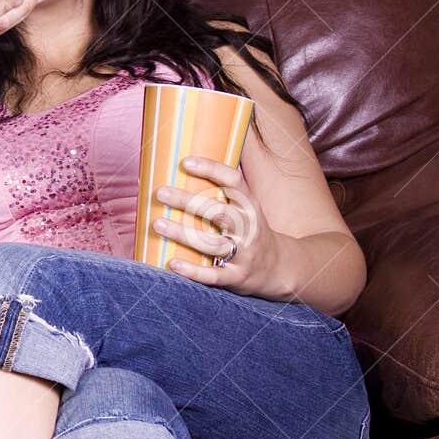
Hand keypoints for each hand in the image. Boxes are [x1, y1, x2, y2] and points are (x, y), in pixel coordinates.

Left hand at [151, 155, 279, 296]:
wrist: (280, 267)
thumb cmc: (250, 231)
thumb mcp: (245, 209)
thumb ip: (221, 193)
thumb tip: (184, 165)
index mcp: (249, 206)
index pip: (234, 182)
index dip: (211, 169)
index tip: (185, 162)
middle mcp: (248, 228)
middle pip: (218, 212)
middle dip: (188, 201)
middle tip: (161, 192)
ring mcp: (244, 253)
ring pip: (212, 243)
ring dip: (182, 234)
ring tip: (157, 224)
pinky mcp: (237, 277)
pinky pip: (213, 275)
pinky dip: (192, 271)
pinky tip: (172, 262)